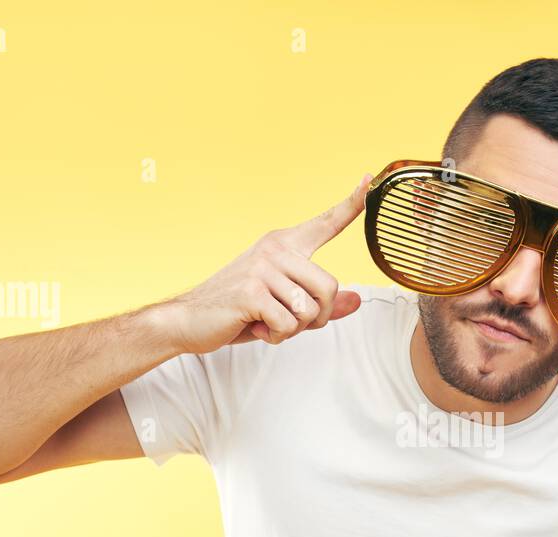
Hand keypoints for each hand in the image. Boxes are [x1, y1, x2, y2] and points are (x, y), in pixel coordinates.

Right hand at [159, 173, 372, 352]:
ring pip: (310, 310)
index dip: (351, 204)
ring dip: (293, 330)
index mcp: (285, 245)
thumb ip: (321, 304)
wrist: (189, 320)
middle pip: (330, 287)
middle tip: (288, 321)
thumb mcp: (285, 307)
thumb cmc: (240, 311)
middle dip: (317, 317)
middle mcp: (276, 249)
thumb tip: (357, 300)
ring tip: (267, 322)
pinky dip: (277, 336)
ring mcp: (263, 267)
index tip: (368, 178)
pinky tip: (256, 326)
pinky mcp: (252, 290)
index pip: (326, 222)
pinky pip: (288, 323)